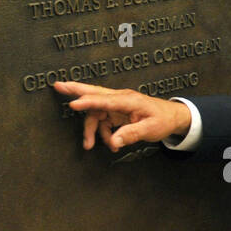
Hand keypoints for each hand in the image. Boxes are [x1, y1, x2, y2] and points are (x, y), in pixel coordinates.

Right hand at [52, 81, 191, 151]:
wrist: (172, 117)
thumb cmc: (162, 120)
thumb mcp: (150, 130)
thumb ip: (131, 135)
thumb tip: (113, 142)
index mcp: (128, 100)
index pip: (104, 100)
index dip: (88, 102)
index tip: (73, 104)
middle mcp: (120, 99)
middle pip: (94, 93)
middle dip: (75, 90)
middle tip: (58, 86)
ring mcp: (117, 105)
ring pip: (95, 113)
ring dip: (90, 130)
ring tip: (88, 145)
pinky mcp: (116, 112)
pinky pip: (102, 121)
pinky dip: (102, 133)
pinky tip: (110, 143)